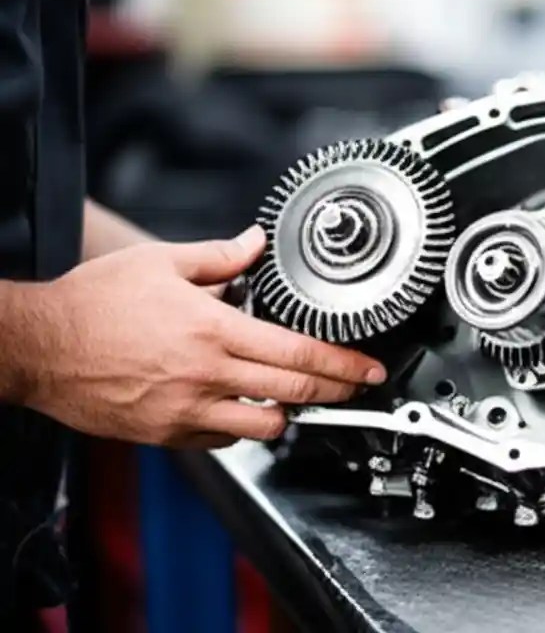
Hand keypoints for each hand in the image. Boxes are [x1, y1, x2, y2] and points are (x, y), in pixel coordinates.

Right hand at [14, 226, 385, 447]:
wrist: (38, 347)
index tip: (367, 368)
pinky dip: (241, 427)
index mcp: (213, 329)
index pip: (298, 352)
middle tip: (356, 388)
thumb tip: (256, 242)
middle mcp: (205, 374)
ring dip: (287, 413)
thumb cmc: (93, 303)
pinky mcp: (167, 435)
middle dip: (336, 393)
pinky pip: (223, 441)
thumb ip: (219, 256)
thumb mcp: (160, 263)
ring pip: (264, 426)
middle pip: (294, 392)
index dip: (343, 363)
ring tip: (292, 396)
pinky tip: (240, 407)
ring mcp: (186, 411)